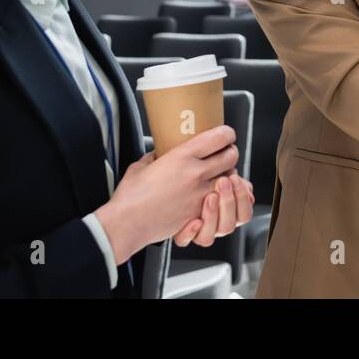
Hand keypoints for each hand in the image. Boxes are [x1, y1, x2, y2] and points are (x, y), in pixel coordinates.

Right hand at [93, 125, 240, 263]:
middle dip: (231, 153)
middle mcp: (196, 173)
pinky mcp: (199, 212)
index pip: (219, 138)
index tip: (226, 135)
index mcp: (182, 156)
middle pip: (231, 156)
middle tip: (226, 153)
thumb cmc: (130, 197)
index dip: (227, 134)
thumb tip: (160, 152)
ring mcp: (200, 194)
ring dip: (229, 175)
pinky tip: (212, 194)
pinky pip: (220, 200)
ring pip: (231, 179)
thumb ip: (155, 155)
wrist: (127, 224)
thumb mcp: (142, 165)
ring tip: (220, 174)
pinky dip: (221, 195)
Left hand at [173, 171, 255, 247]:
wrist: (176, 184)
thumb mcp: (220, 175)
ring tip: (210, 196)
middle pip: (228, 226)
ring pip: (209, 237)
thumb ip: (234, 182)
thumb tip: (247, 187)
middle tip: (222, 182)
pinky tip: (194, 220)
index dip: (242, 199)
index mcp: (230, 216)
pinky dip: (190, 232)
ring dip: (212, 215)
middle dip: (227, 202)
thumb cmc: (203, 179)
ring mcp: (200, 232)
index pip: (244, 215)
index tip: (234, 179)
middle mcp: (216, 227)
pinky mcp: (182, 235)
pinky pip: (185, 241)